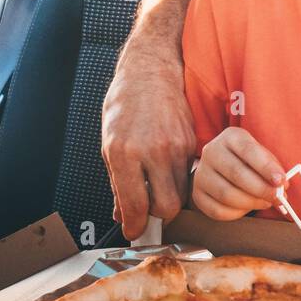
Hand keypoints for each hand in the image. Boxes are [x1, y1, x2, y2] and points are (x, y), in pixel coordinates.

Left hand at [101, 57, 196, 240]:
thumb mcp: (109, 142)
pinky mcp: (191, 142)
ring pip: (181, 194)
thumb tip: (121, 214)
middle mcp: (151, 151)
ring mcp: (175, 146)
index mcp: (123, 152)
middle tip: (147, 209)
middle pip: (166, 207)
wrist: (150, 70)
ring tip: (156, 186)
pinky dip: (177, 179)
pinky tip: (166, 168)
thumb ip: (117, 182)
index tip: (134, 230)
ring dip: (169, 198)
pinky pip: (188, 175)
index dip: (134, 226)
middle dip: (157, 216)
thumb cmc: (125, 103)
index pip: (134, 205)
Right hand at [191, 127, 283, 221]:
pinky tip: (247, 208)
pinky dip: (237, 213)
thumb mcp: (261, 156)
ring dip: (251, 203)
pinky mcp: (197, 194)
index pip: (248, 150)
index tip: (281, 181)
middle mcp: (211, 151)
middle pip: (236, 173)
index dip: (266, 167)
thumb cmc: (248, 162)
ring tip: (265, 202)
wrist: (222, 168)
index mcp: (230, 137)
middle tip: (278, 198)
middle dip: (261, 189)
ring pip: (226, 194)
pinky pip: (218, 210)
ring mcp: (201, 173)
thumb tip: (282, 189)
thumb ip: (273, 169)